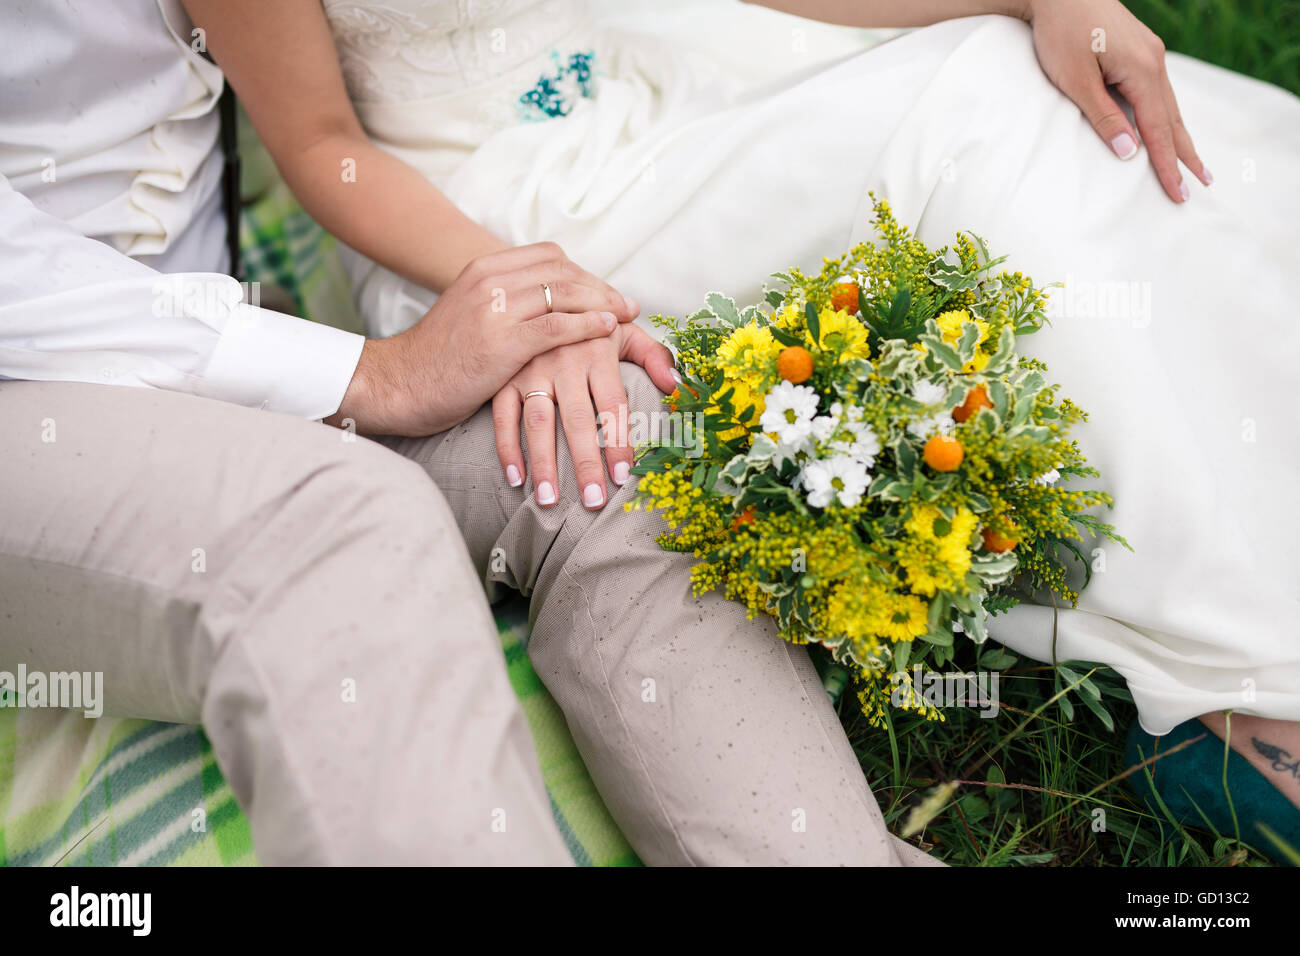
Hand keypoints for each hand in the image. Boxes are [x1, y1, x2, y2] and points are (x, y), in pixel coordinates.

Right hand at [326, 242, 639, 435]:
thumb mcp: (471, 315)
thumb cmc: (438, 359)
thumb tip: (542, 305)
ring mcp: (495, 308)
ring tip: (627, 316)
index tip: (605, 292)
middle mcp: (490, 279)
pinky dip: (588, 324)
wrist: (398, 383)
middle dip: (600, 286)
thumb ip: (504, 302)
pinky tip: (608, 329)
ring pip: (564, 293)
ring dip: (603, 303)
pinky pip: (556, 325)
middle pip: (563, 270)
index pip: (550, 257)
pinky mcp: (501, 342)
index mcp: (483, 269)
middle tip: (627, 305)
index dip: (584, 273)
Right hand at [492, 322, 677, 509]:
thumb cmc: (589, 322)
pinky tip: (516, 479)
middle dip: (585, 463)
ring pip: (538, 421)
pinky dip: (506, 448)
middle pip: (578, 419)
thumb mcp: (623, 330)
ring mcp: (530, 369)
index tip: (624, 476)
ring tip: (550, 501)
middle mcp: (563, 360)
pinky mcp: (503, 377)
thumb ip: (653, 356)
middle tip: (594, 500)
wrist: (534, 293)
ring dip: (543, 462)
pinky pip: (503, 416)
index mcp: (597, 351)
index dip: (619, 441)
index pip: (613, 405)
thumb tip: (677, 388)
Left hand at [1021, 0, 1210, 201]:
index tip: (1179, 193)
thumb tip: (1130, 153)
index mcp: (1142, 70)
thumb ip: (1104, 117)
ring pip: (1169, 104)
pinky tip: (1168, 126)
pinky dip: (1166, 114)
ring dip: (1180, 135)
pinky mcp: (1141, 49)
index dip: (1168, 165)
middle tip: (1202, 184)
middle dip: (1186, 154)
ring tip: (1192, 162)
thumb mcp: (1076, 81)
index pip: (1159, 130)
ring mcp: (1150, 53)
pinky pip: (1159, 91)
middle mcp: (1154, 61)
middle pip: (1173, 118)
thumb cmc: (1061, 34)